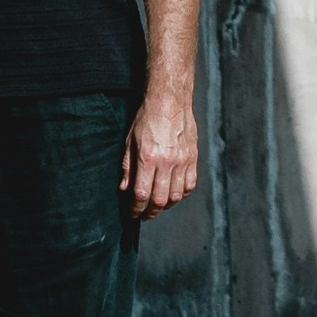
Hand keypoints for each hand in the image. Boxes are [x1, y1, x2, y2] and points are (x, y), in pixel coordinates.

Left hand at [122, 95, 201, 215]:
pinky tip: (173, 194)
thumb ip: (127, 167)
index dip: (135, 208)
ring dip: (166, 205)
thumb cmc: (147, 118)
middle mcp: (166, 162)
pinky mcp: (193, 158)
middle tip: (144, 215)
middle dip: (150, 212)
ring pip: (176, 195)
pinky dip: (181, 194)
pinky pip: (190, 184)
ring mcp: (182, 161)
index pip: (141, 194)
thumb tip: (124, 189)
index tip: (132, 213)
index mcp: (148, 158)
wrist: (169, 101)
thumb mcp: (129, 141)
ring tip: (158, 206)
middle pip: (160, 199)